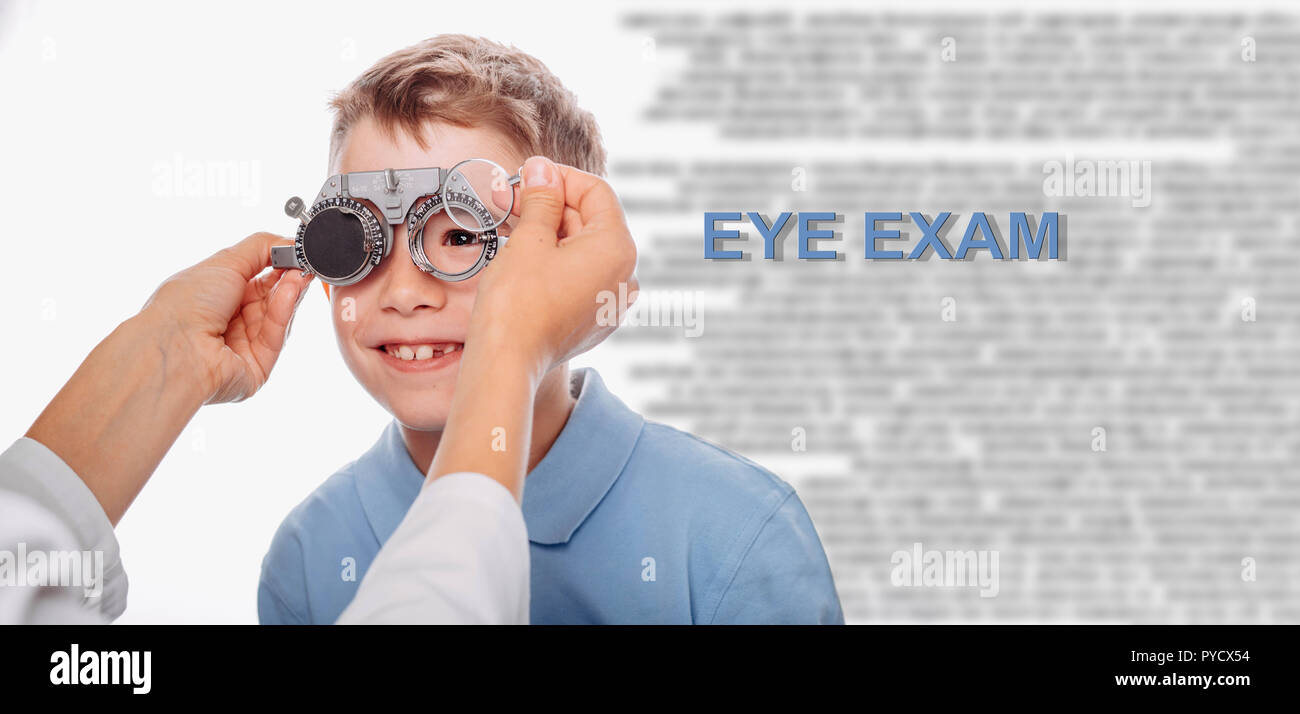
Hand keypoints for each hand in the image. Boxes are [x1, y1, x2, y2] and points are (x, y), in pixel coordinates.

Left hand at [139, 232, 314, 403]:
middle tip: (302, 262)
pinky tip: (291, 291)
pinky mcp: (257, 367)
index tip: (295, 252)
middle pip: (270, 297)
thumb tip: (288, 242)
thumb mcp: (225, 261)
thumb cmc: (185, 305)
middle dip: (287, 278)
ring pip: (276, 316)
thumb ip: (261, 248)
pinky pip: (276, 336)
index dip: (277, 265)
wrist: (175, 348)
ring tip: (299, 275)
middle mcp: (227, 320)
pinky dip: (284, 312)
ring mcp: (242, 345)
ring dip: (288, 292)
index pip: (255, 279)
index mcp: (214, 295)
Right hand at [469, 156, 637, 379]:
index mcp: (618, 249)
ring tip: (515, 224)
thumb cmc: (517, 304)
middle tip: (513, 197)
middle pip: (592, 221)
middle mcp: (626, 276)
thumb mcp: (529, 239)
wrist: (507, 363)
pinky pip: (582, 278)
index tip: (530, 174)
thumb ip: (542, 199)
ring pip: (585, 250)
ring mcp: (613, 302)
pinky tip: (526, 256)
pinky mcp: (596, 321)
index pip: (597, 192)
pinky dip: (557, 262)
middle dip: (552, 206)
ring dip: (551, 232)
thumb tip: (543, 170)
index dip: (560, 177)